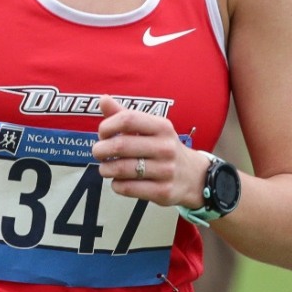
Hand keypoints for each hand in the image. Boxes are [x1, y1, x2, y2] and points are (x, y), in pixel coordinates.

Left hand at [91, 96, 209, 207]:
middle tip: (98, 153)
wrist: (194, 176)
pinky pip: (127, 188)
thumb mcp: (151, 129)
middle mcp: (165, 147)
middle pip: (120, 145)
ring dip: (105, 169)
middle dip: (100, 150)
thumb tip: (103, 99)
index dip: (107, 126)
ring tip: (106, 168)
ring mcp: (166, 170)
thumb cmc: (163, 148)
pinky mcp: (163, 191)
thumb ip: (125, 115)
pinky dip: (116, 185)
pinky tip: (118, 181)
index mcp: (162, 127)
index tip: (102, 133)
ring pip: (121, 169)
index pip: (127, 119)